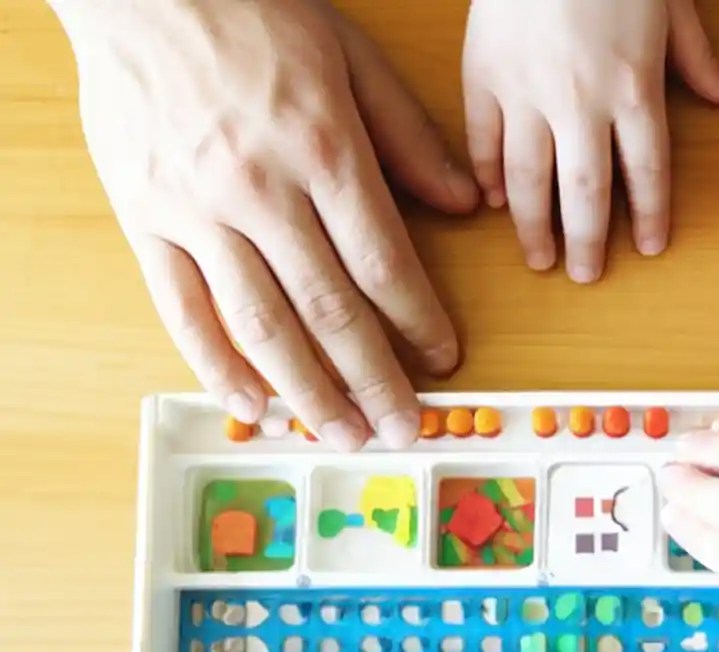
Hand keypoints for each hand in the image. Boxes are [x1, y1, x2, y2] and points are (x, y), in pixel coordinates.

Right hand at [57, 0, 477, 449]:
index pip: (383, 261)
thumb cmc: (253, 12)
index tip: (445, 358)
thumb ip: (410, 138)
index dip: (419, 320)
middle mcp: (261, 191)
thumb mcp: (352, 57)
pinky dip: (214, 364)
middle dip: (375, 379)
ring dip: (307, 390)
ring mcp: (196, 211)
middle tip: (406, 429)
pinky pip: (181, 308)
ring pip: (260, 323)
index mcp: (324, 150)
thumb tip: (465, 205)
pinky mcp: (144, 220)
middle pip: (330, 308)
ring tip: (343, 434)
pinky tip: (250, 405)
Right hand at [463, 0, 718, 281]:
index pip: (647, 172)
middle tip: (585, 276)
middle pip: (586, 190)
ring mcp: (526, 91)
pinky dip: (488, 172)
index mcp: (635, 87)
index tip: (646, 250)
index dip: (648, 216)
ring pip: (530, 177)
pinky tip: (493, 202)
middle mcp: (581, 102)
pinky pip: (484, 138)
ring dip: (535, 224)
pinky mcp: (483, 74)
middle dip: (588, 240)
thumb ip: (694, 55)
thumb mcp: (671, 0)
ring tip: (539, 258)